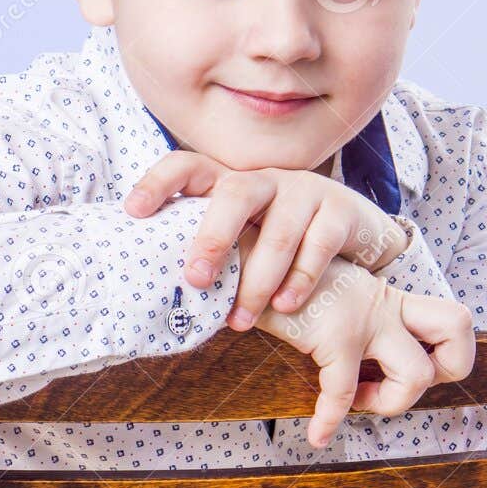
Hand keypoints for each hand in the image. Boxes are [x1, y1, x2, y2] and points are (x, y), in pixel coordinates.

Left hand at [123, 151, 410, 331]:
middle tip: (196, 279)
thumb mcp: (245, 236)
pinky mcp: (339, 209)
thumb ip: (214, 250)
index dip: (158, 183)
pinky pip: (317, 245)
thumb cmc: (281, 238)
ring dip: (257, 280)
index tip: (133, 211)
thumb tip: (164, 292)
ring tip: (240, 321)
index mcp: (231, 182)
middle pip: (236, 195)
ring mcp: (304, 190)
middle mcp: (265, 179)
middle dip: (213, 237)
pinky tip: (285, 306)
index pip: (188, 166)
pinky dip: (299, 280)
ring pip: (279, 231)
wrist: (353, 230)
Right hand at [239, 225, 477, 448]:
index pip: (454, 318)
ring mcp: (364, 319)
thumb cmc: (281, 286)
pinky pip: (343, 393)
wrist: (246, 259)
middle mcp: (385, 304)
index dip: (445, 353)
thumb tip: (356, 363)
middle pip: (458, 329)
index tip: (398, 368)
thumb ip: (352, 319)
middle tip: (398, 380)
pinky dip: (328, 421)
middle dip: (445, 369)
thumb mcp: (330, 298)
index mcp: (389, 298)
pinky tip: (316, 434)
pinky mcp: (334, 335)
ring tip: (355, 401)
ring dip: (389, 403)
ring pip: (417, 375)